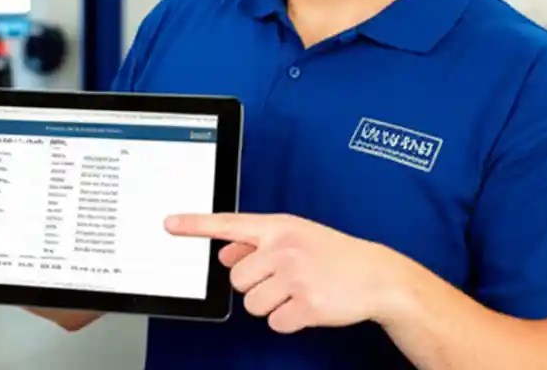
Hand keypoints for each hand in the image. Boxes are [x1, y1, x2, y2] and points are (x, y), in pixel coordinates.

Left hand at [166, 213, 411, 333]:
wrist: (377, 276)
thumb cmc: (333, 254)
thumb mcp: (296, 237)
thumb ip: (256, 244)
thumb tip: (223, 255)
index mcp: (278, 227)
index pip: (228, 224)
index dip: (195, 225)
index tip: (169, 224)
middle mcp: (284, 248)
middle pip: (238, 281)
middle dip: (256, 286)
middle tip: (284, 280)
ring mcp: (296, 277)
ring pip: (253, 305)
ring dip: (272, 305)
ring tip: (298, 292)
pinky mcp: (308, 305)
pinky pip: (275, 323)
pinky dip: (289, 321)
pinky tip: (308, 306)